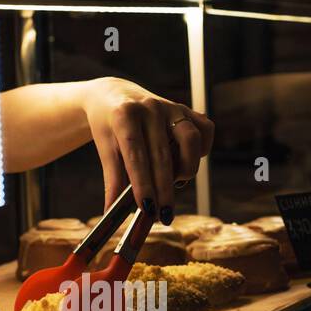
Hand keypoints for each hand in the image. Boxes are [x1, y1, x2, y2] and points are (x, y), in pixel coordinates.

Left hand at [82, 77, 213, 223]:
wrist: (115, 95)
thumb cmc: (109, 126)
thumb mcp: (105, 148)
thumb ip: (112, 179)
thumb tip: (113, 211)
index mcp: (125, 116)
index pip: (136, 155)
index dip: (143, 184)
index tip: (147, 209)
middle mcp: (151, 108)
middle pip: (163, 154)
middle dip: (165, 190)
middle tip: (165, 215)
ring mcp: (171, 107)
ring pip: (191, 140)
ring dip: (187, 168)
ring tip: (176, 182)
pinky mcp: (187, 108)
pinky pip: (205, 129)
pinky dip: (202, 149)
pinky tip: (187, 161)